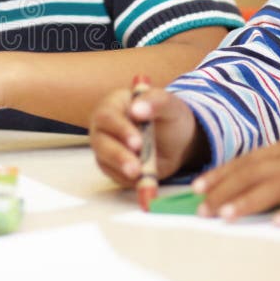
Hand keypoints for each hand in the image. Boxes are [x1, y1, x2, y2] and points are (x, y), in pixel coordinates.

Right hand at [89, 86, 204, 186]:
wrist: (178, 140)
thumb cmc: (168, 116)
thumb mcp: (168, 104)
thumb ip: (154, 101)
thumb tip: (137, 110)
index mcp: (113, 104)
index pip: (108, 116)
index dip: (121, 130)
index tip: (138, 143)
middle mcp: (104, 126)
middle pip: (100, 141)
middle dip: (118, 155)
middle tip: (136, 167)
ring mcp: (106, 146)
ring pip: (104, 159)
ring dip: (121, 169)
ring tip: (139, 175)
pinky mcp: (112, 166)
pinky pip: (114, 175)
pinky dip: (127, 179)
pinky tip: (142, 179)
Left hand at [193, 131, 279, 225]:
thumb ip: (277, 164)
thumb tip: (243, 180)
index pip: (246, 161)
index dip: (220, 174)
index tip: (196, 188)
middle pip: (254, 174)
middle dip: (225, 191)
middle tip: (201, 209)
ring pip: (277, 187)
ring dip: (249, 201)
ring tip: (226, 215)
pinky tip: (278, 223)